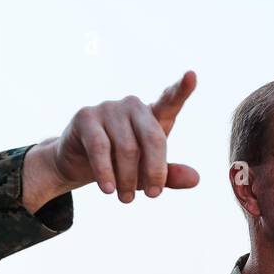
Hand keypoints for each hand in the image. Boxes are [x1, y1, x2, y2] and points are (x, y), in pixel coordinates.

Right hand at [21, 71, 199, 208]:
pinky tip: (108, 189)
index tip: (192, 76)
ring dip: (128, 179)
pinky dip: (106, 172)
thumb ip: (170, 175)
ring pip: (127, 148)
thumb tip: (195, 179)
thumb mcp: (146, 173)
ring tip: (126, 198)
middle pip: (152, 138)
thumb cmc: (120, 165)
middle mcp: (133, 106)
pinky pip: (101, 148)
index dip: (182, 89)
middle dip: (154, 171)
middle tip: (153, 195)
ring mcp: (109, 108)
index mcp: (153, 115)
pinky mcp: (86, 117)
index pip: (170, 101)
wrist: (78, 166)